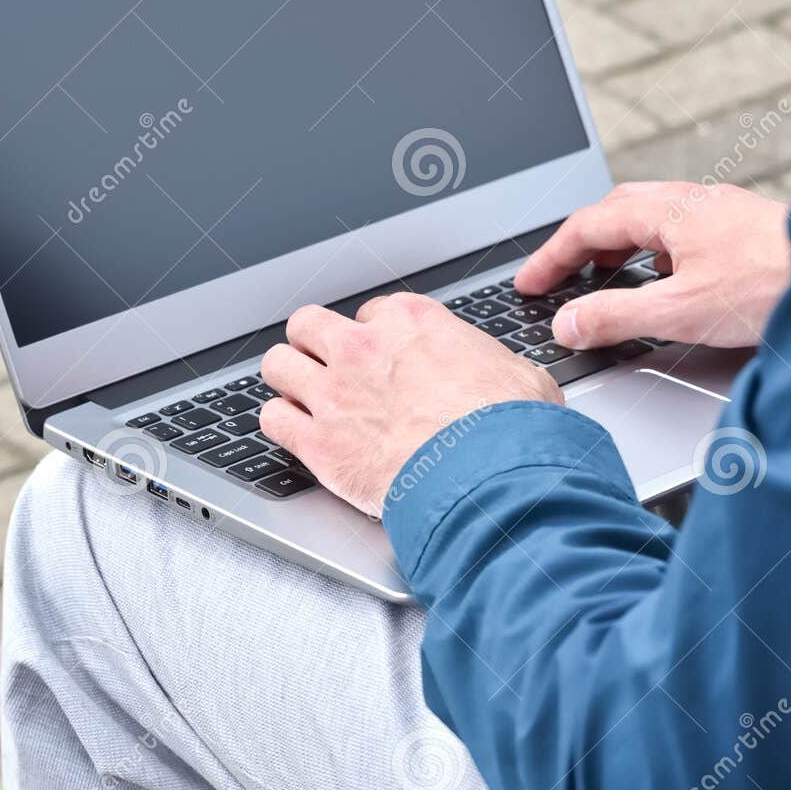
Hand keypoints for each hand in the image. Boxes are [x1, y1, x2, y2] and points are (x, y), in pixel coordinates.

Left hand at [259, 295, 561, 516]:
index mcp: (411, 323)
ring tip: (298, 394)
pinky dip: (280, 425)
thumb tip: (501, 376)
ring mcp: (334, 393)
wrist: (487, 476)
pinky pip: (272, 419)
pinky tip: (293, 432)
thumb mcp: (518, 375)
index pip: (370, 313)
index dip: (372, 336)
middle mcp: (364, 349)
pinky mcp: (318, 443)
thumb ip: (489, 366)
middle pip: (308, 325)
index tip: (378, 355)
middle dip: (313, 343)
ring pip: (277, 364)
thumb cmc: (510, 429)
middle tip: (324, 364)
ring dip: (286, 379)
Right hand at [513, 182, 790, 347]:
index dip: (550, 258)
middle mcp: (690, 200)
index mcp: (666, 211)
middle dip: (578, 245)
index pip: (586, 226)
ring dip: (615, 244)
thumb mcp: (681, 311)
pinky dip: (651, 249)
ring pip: (648, 217)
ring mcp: (717, 209)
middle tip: (558, 278)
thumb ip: (616, 318)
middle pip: (613, 211)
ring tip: (602, 277)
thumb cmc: (776, 285)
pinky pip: (678, 227)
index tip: (529, 284)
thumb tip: (569, 323)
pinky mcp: (740, 226)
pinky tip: (664, 277)